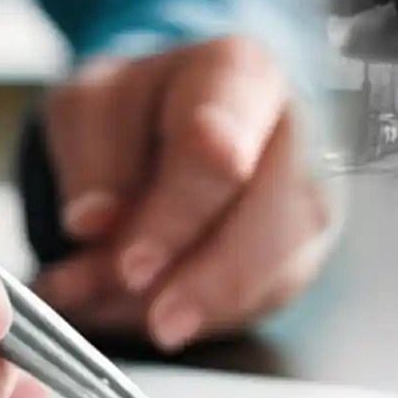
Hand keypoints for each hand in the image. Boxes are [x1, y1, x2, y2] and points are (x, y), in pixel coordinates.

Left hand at [34, 37, 338, 351]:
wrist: (175, 120)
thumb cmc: (139, 107)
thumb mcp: (90, 108)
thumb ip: (89, 159)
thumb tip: (93, 223)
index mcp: (240, 74)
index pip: (218, 150)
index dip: (175, 217)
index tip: (132, 267)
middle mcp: (295, 134)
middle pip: (271, 223)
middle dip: (207, 282)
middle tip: (154, 323)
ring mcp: (308, 198)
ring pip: (276, 273)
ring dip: (195, 308)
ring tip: (117, 315)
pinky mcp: (300, 254)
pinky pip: (261, 303)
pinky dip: (197, 320)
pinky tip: (137, 314)